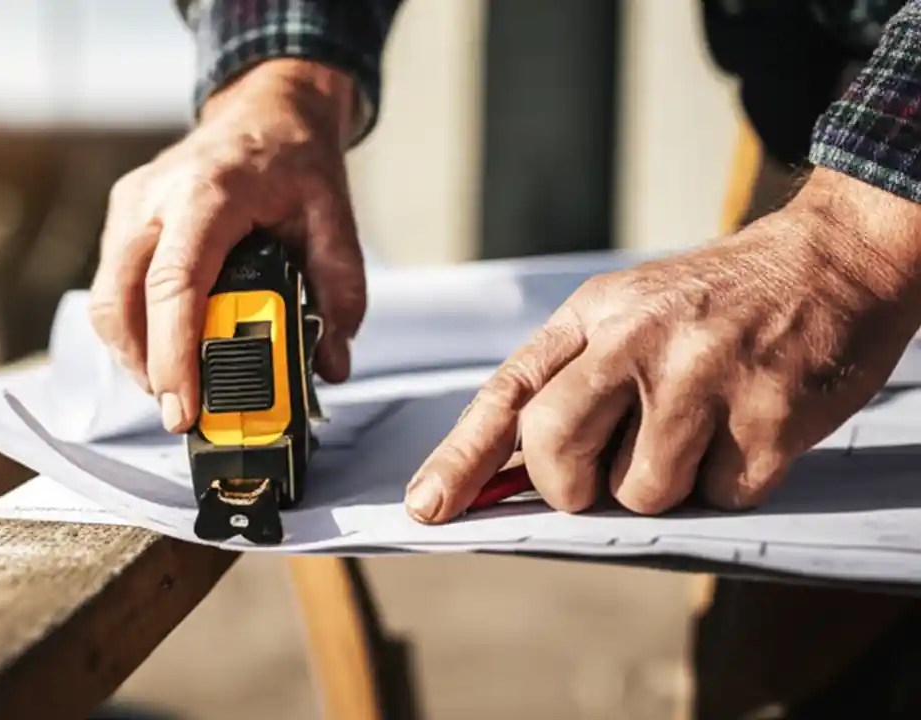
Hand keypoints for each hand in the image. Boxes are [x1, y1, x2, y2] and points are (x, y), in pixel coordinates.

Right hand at [89, 59, 365, 432]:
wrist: (266, 110)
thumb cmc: (293, 159)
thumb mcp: (334, 217)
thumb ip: (340, 291)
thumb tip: (331, 362)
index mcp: (209, 194)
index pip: (174, 285)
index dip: (173, 355)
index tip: (181, 406)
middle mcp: (155, 199)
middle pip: (120, 302)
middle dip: (145, 369)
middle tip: (181, 411)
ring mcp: (129, 208)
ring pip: (106, 301)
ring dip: (135, 355)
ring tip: (178, 386)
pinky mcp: (121, 222)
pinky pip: (111, 290)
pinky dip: (133, 330)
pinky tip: (168, 349)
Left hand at [406, 168, 920, 521]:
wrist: (834, 258)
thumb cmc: (717, 301)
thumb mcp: (629, 311)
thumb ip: (570, 380)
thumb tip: (513, 473)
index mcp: (593, 314)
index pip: (507, 393)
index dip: (460, 458)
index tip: (427, 507)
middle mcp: (638, 339)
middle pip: (553, 446)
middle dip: (567, 488)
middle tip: (601, 478)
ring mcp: (703, 375)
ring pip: (639, 492)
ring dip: (664, 486)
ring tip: (698, 430)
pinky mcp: (767, 415)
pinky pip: (718, 497)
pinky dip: (728, 483)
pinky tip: (747, 430)